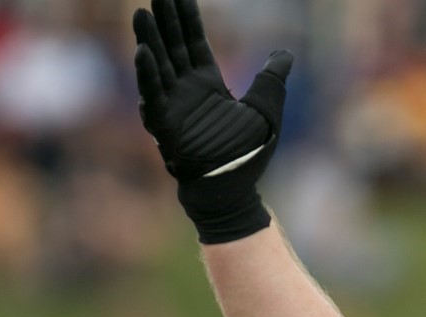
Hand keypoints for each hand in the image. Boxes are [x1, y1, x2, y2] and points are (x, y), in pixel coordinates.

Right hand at [131, 0, 292, 243]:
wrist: (235, 189)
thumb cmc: (248, 154)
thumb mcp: (268, 110)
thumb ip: (272, 79)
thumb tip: (285, 54)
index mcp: (207, 82)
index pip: (193, 40)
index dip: (186, 16)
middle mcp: (186, 89)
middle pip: (172, 45)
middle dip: (163, 19)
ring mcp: (173, 105)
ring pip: (158, 65)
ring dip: (149, 39)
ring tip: (141, 13)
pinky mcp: (165, 125)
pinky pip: (154, 96)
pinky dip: (148, 75)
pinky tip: (143, 52)